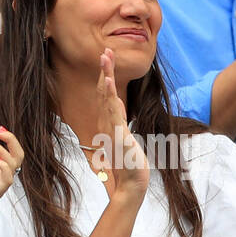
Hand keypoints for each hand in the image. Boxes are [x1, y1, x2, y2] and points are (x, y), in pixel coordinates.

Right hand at [91, 49, 149, 203]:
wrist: (131, 186)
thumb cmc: (129, 167)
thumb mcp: (126, 141)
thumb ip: (121, 128)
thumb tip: (121, 117)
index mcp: (109, 124)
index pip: (106, 96)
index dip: (106, 77)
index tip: (108, 60)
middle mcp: (106, 124)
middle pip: (104, 91)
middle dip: (105, 70)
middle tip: (105, 50)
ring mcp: (111, 128)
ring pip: (106, 96)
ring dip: (106, 75)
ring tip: (105, 56)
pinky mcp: (118, 134)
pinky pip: (113, 111)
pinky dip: (110, 95)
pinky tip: (109, 81)